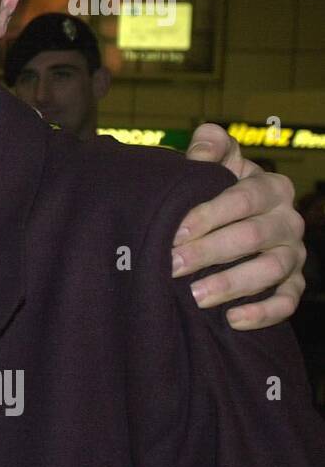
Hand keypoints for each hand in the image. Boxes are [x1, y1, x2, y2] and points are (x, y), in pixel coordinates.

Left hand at [174, 123, 305, 329]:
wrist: (229, 218)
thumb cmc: (215, 188)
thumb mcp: (213, 163)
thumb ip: (210, 147)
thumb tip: (203, 148)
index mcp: (271, 187)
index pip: (242, 199)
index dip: (208, 214)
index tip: (176, 231)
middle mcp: (288, 220)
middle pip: (252, 237)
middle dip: (209, 252)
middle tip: (172, 265)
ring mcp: (293, 254)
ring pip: (271, 271)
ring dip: (231, 285)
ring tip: (195, 296)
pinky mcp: (294, 283)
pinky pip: (287, 301)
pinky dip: (263, 313)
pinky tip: (232, 319)